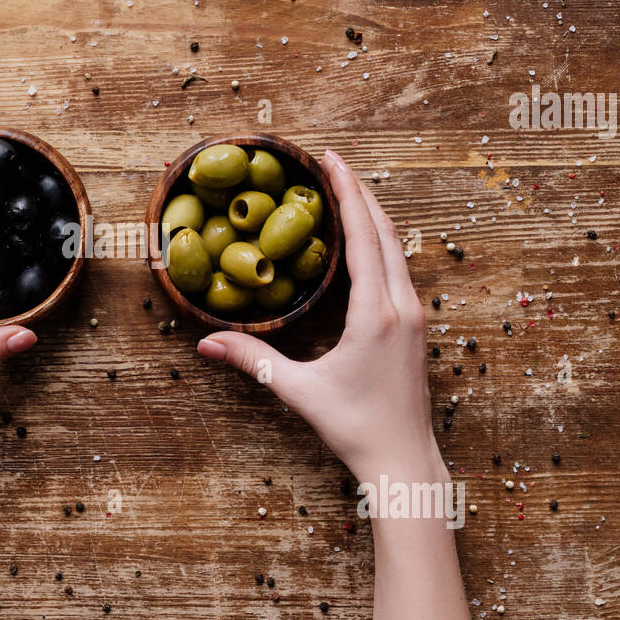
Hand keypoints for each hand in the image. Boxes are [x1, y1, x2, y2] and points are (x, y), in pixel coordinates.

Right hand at [197, 150, 440, 484]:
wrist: (404, 459)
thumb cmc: (354, 428)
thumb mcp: (299, 392)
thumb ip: (253, 361)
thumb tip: (204, 344)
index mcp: (376, 314)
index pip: (364, 237)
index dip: (347, 194)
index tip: (331, 160)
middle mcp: (402, 306)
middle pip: (386, 232)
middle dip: (360, 192)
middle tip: (332, 162)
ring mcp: (415, 316)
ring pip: (397, 249)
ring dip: (373, 215)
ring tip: (346, 191)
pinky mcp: (415, 327)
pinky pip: (400, 269)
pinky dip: (381, 242)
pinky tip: (364, 240)